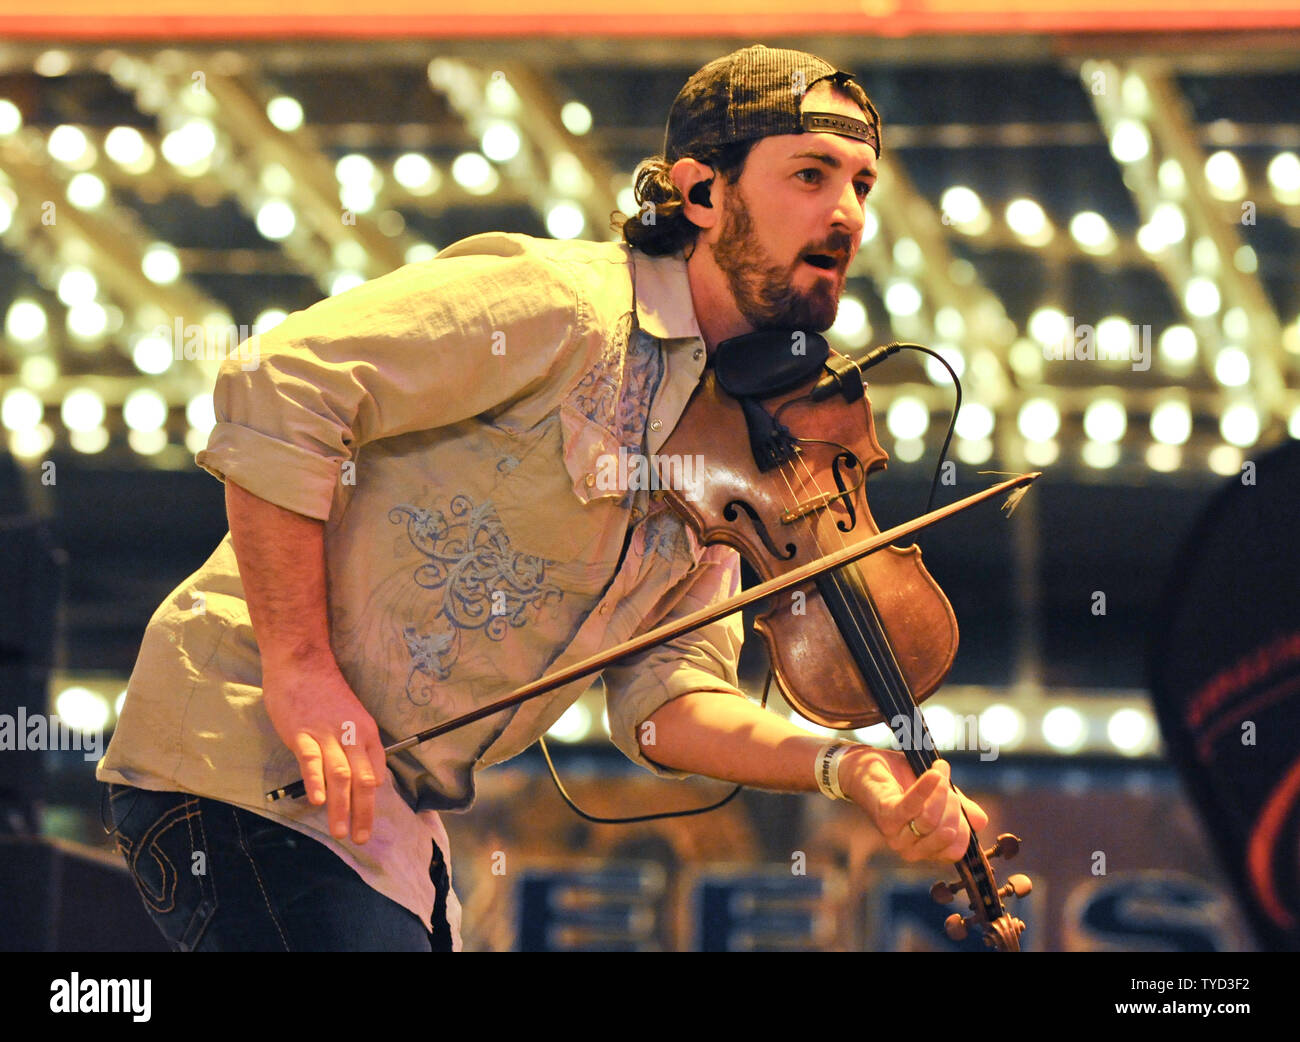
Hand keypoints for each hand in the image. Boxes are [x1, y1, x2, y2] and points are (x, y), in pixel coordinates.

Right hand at [262, 658, 386, 843]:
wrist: (302, 663)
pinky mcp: (303, 733)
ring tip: (340, 832)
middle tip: (361, 838)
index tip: (368, 820)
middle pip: (363, 780)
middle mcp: (352, 736)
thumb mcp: (350, 716)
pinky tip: (317, 801)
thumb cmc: (324, 691)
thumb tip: (355, 773)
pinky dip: (316, 781)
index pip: (376, 771)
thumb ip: (353, 744)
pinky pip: (312, 760)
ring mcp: (327, 735)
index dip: (374, 799)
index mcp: (366, 732)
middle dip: (364, 812)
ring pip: (341, 776)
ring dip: (342, 807)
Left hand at [841, 750, 988, 862]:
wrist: (866, 767)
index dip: (963, 824)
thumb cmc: (902, 781)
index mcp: (926, 848)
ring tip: (936, 770)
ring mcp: (896, 836)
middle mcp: (911, 849)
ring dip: (939, 790)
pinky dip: (926, 788)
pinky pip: (912, 807)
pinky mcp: (886, 817)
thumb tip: (981, 822)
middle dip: (952, 803)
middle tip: (944, 778)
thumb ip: (959, 809)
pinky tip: (933, 774)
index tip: (957, 798)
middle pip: (947, 833)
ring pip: (931, 820)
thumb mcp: (938, 795)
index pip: (957, 848)